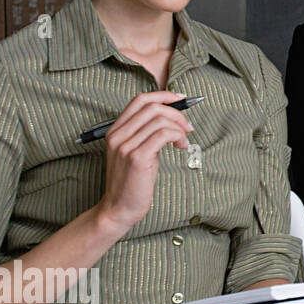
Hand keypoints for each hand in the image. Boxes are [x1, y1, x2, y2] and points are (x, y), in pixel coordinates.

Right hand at [94, 91, 193, 236]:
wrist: (119, 208)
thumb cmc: (132, 181)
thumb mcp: (136, 151)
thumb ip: (147, 133)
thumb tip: (173, 117)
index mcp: (115, 130)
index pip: (140, 100)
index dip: (163, 95)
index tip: (181, 100)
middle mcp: (117, 135)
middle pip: (152, 107)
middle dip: (177, 113)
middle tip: (188, 127)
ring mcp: (125, 146)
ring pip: (160, 120)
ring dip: (179, 128)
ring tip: (183, 142)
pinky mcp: (137, 157)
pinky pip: (164, 134)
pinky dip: (178, 137)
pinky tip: (181, 147)